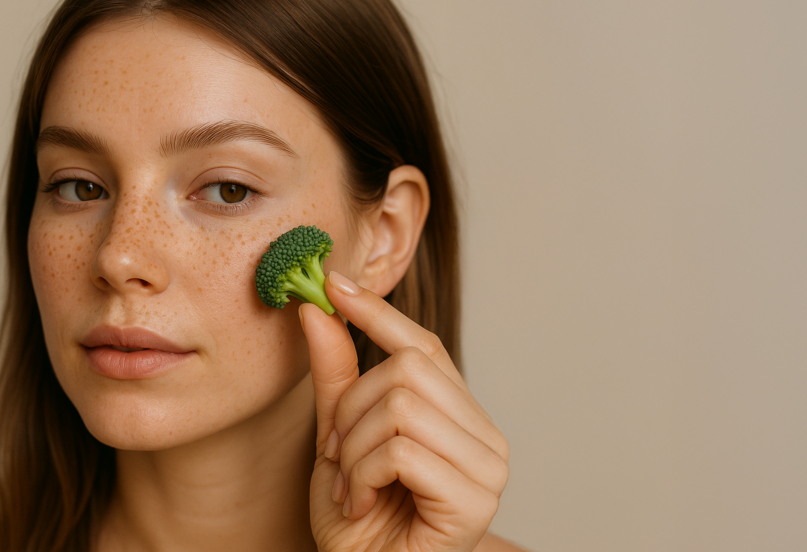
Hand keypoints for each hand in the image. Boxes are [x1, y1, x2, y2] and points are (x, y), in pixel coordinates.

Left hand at [302, 271, 508, 551]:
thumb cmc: (359, 521)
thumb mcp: (337, 437)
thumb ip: (336, 377)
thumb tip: (319, 308)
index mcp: (461, 418)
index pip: (424, 346)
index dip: (378, 313)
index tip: (334, 285)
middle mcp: (487, 438)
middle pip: (408, 369)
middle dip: (351, 408)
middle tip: (336, 455)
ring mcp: (488, 470)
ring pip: (401, 407)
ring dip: (353, 448)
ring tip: (348, 485)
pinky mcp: (475, 500)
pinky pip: (402, 451)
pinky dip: (361, 475)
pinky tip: (360, 503)